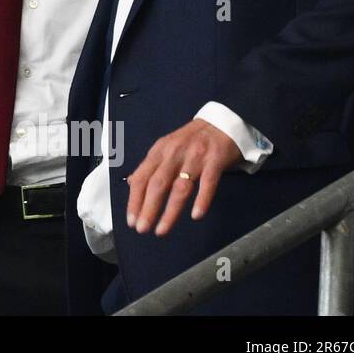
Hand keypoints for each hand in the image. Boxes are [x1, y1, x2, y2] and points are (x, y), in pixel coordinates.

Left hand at [126, 119, 243, 235]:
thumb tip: (132, 183)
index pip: (142, 177)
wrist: (222, 123)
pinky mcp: (216, 160)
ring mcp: (196, 157)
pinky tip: (196, 215)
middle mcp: (174, 153)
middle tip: (142, 229)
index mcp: (159, 151)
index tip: (131, 220)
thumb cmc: (192, 140)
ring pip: (180, 187)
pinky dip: (202, 199)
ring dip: (170, 211)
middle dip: (148, 208)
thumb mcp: (167, 148)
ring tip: (161, 230)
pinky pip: (208, 182)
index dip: (134, 199)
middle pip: (158, 184)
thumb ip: (151, 166)